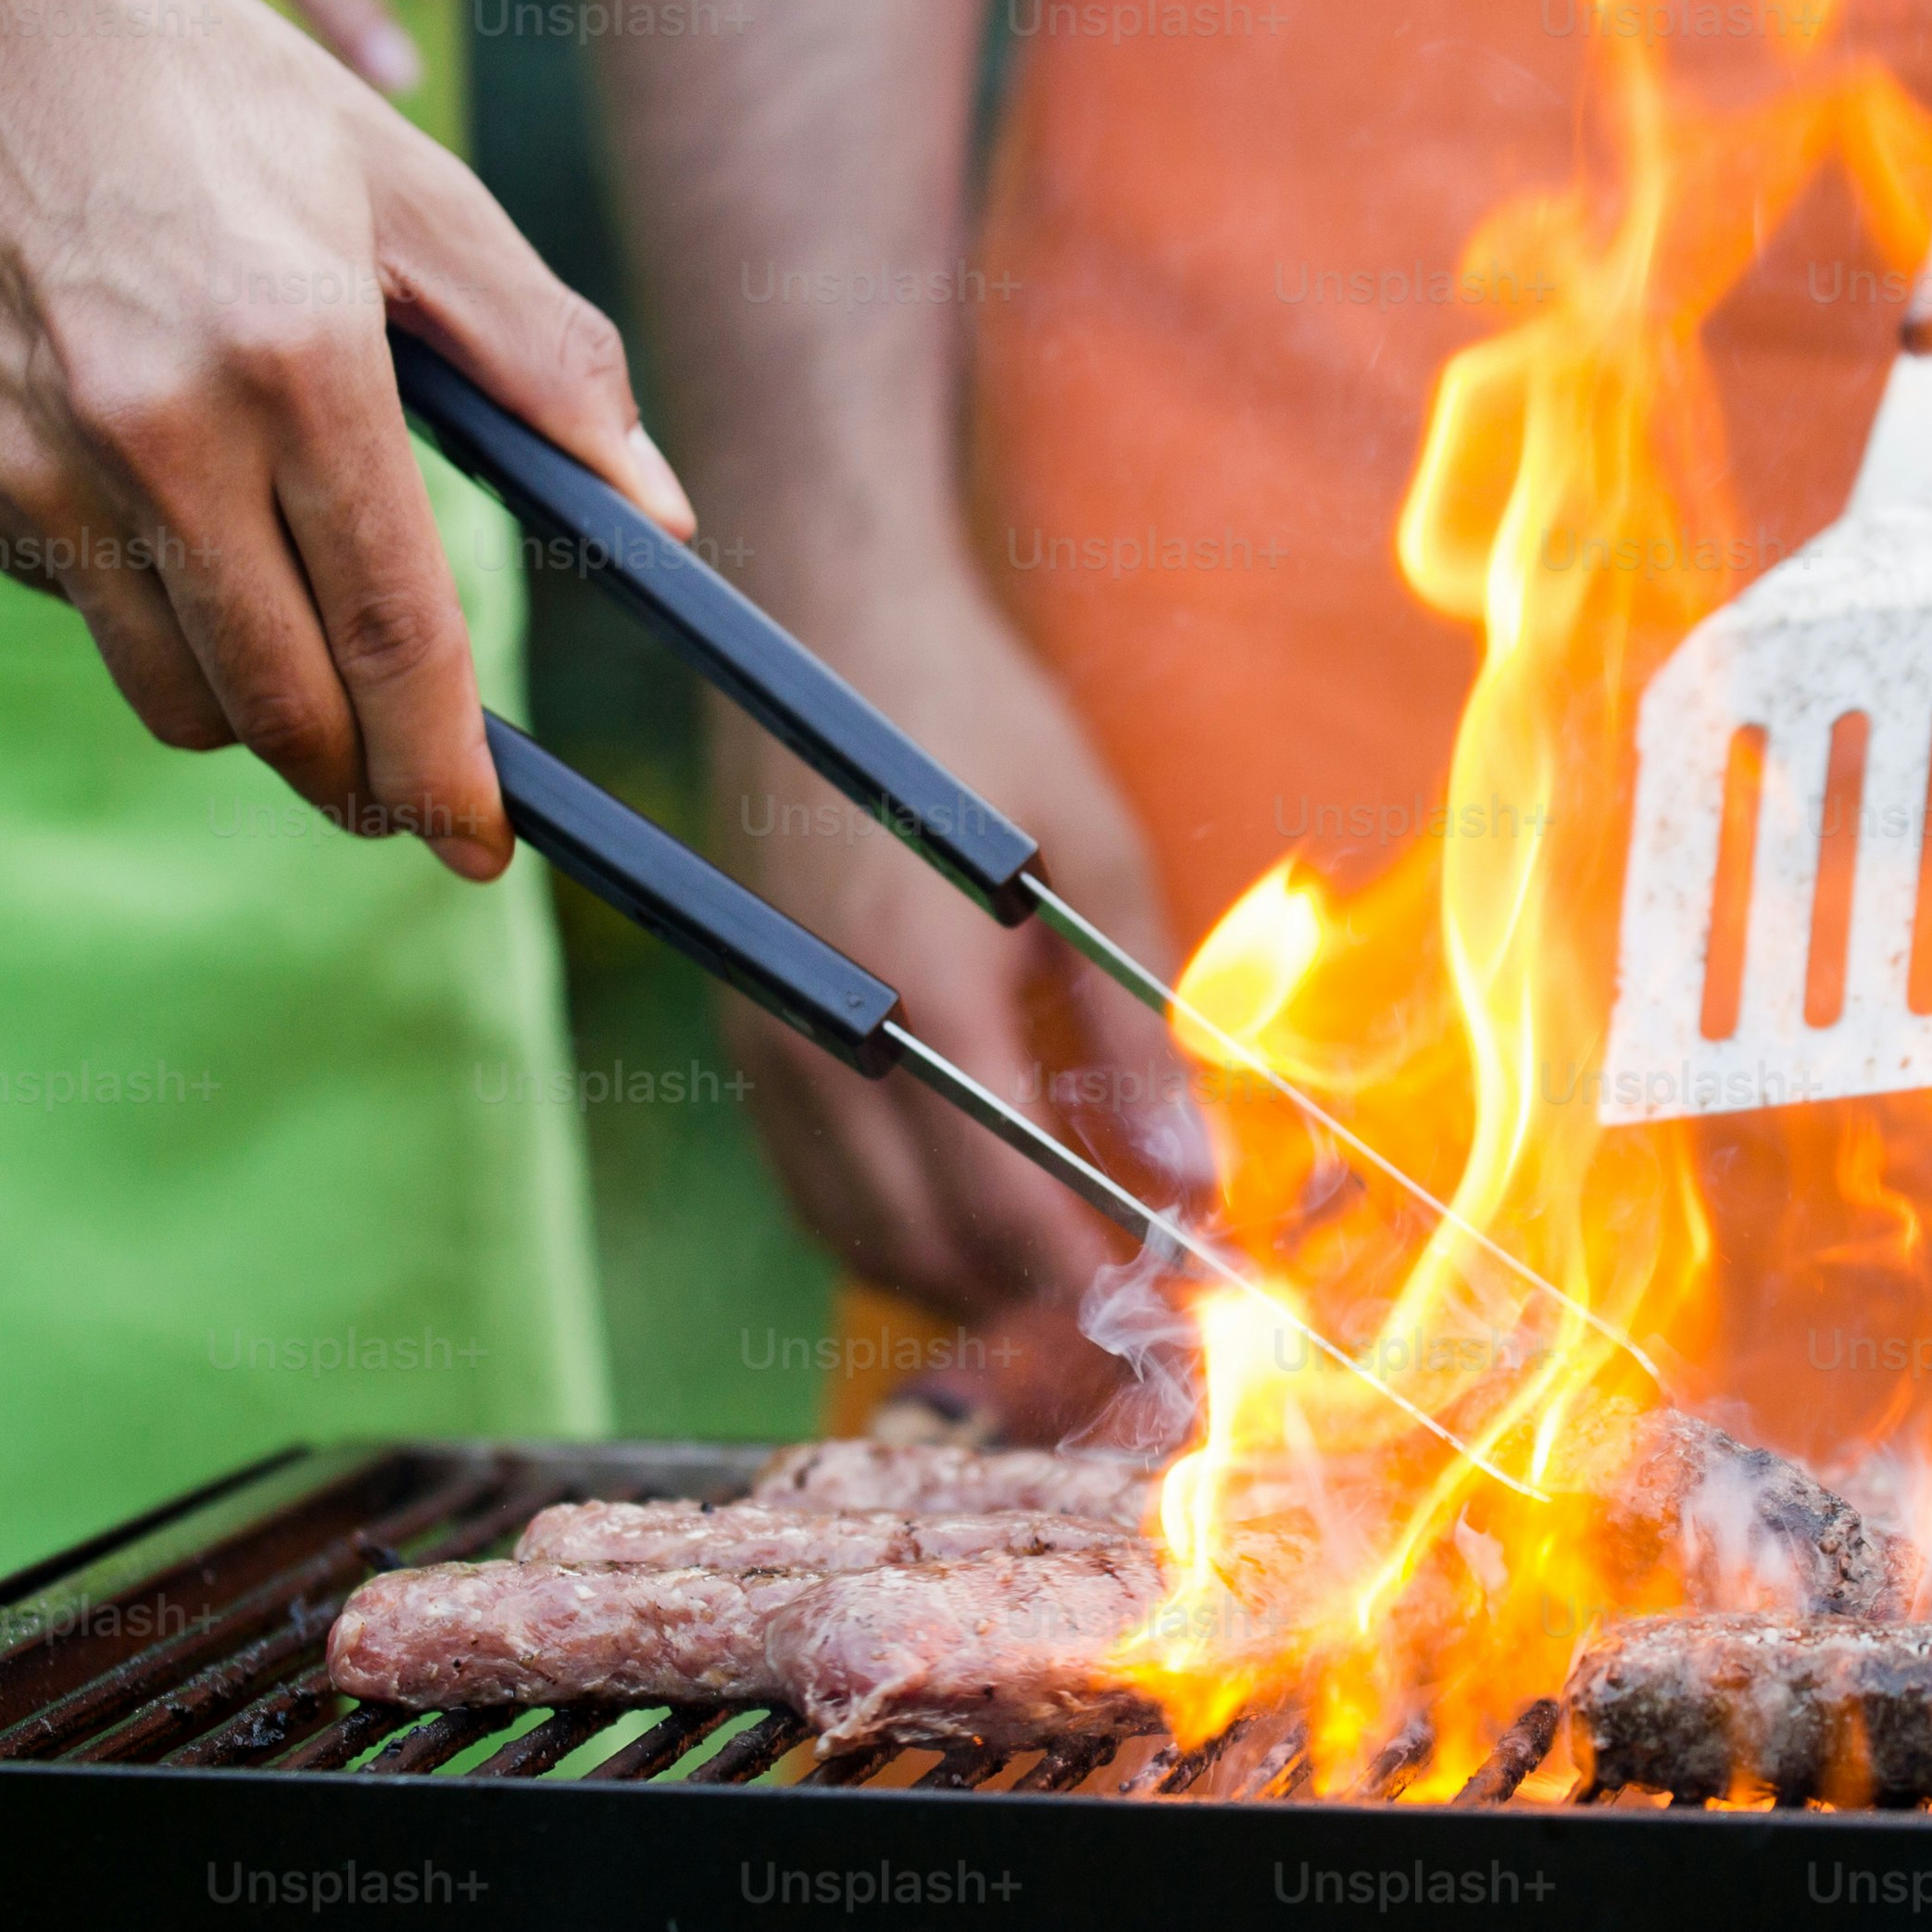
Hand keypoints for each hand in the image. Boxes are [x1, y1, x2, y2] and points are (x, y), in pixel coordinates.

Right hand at [0, 0, 694, 870]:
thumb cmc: (199, 90)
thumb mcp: (403, 183)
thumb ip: (541, 354)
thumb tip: (660, 512)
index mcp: (295, 356)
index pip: (391, 629)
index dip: (445, 767)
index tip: (485, 845)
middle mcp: (157, 430)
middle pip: (283, 706)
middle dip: (361, 783)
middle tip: (408, 798)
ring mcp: (41, 467)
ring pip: (176, 696)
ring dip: (258, 719)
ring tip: (302, 662)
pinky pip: (87, 615)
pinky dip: (151, 612)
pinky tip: (170, 517)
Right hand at [709, 604, 1196, 1318]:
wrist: (818, 618)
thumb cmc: (972, 717)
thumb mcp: (1090, 852)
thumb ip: (1136, 1028)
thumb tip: (1189, 1175)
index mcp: (918, 984)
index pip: (1004, 1204)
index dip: (1089, 1282)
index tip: (1166, 1313)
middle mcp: (819, 1031)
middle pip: (924, 1248)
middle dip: (1029, 1307)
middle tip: (1124, 1308)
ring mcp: (765, 1037)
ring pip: (855, 1238)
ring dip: (958, 1285)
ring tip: (1058, 1282)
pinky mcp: (741, 1029)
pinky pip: (809, 1188)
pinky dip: (889, 1234)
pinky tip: (968, 1222)